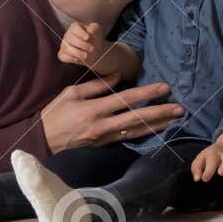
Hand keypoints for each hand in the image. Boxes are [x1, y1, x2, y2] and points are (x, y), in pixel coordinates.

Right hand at [41, 78, 182, 151]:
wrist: (43, 138)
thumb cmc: (55, 111)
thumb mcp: (72, 92)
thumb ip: (97, 85)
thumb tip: (118, 77)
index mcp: (94, 109)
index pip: (126, 99)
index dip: (147, 93)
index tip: (164, 88)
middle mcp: (102, 125)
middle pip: (137, 118)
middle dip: (160, 112)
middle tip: (179, 108)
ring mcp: (104, 137)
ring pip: (136, 130)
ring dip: (156, 125)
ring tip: (174, 119)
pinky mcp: (104, 144)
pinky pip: (127, 137)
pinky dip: (143, 133)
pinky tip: (156, 129)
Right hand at [58, 21, 105, 68]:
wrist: (93, 51)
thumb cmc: (94, 39)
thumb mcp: (97, 31)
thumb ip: (95, 28)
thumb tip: (90, 30)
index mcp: (75, 27)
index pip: (74, 28)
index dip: (81, 33)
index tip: (88, 37)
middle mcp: (67, 35)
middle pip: (70, 38)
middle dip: (82, 44)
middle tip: (91, 48)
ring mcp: (64, 45)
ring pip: (66, 48)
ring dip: (78, 53)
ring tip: (86, 55)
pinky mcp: (62, 54)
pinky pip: (63, 56)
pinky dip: (70, 58)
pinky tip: (78, 59)